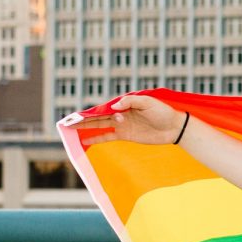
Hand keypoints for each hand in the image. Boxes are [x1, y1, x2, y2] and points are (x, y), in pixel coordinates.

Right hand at [68, 93, 184, 145]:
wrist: (174, 126)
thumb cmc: (163, 111)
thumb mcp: (148, 102)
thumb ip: (130, 102)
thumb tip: (113, 108)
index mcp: (124, 104)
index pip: (102, 108)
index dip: (88, 112)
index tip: (75, 115)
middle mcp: (120, 114)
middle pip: (98, 117)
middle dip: (82, 120)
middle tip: (66, 122)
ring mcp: (122, 125)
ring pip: (100, 126)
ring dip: (87, 128)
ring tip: (71, 130)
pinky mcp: (126, 135)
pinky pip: (108, 136)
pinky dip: (97, 137)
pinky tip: (86, 139)